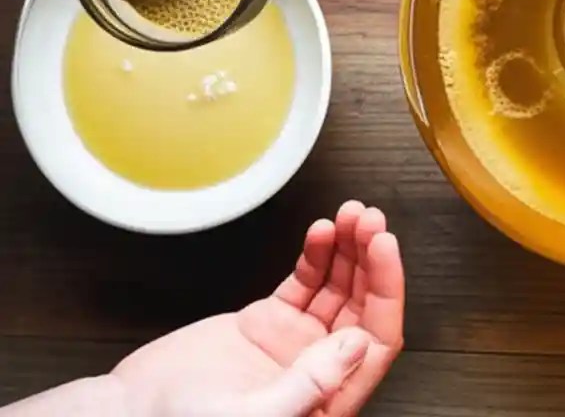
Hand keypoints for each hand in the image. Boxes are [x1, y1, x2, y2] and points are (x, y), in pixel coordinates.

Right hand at [111, 202, 404, 415]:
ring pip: (338, 288)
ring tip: (352, 215)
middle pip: (362, 305)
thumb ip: (311, 383)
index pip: (376, 338)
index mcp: (329, 400)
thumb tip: (358, 346)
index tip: (384, 247)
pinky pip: (306, 283)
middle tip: (369, 220)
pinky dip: (317, 256)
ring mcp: (295, 344)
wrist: (130, 410)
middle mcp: (319, 370)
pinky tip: (322, 232)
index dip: (387, 289)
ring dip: (348, 250)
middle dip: (370, 259)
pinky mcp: (269, 323)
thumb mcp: (254, 414)